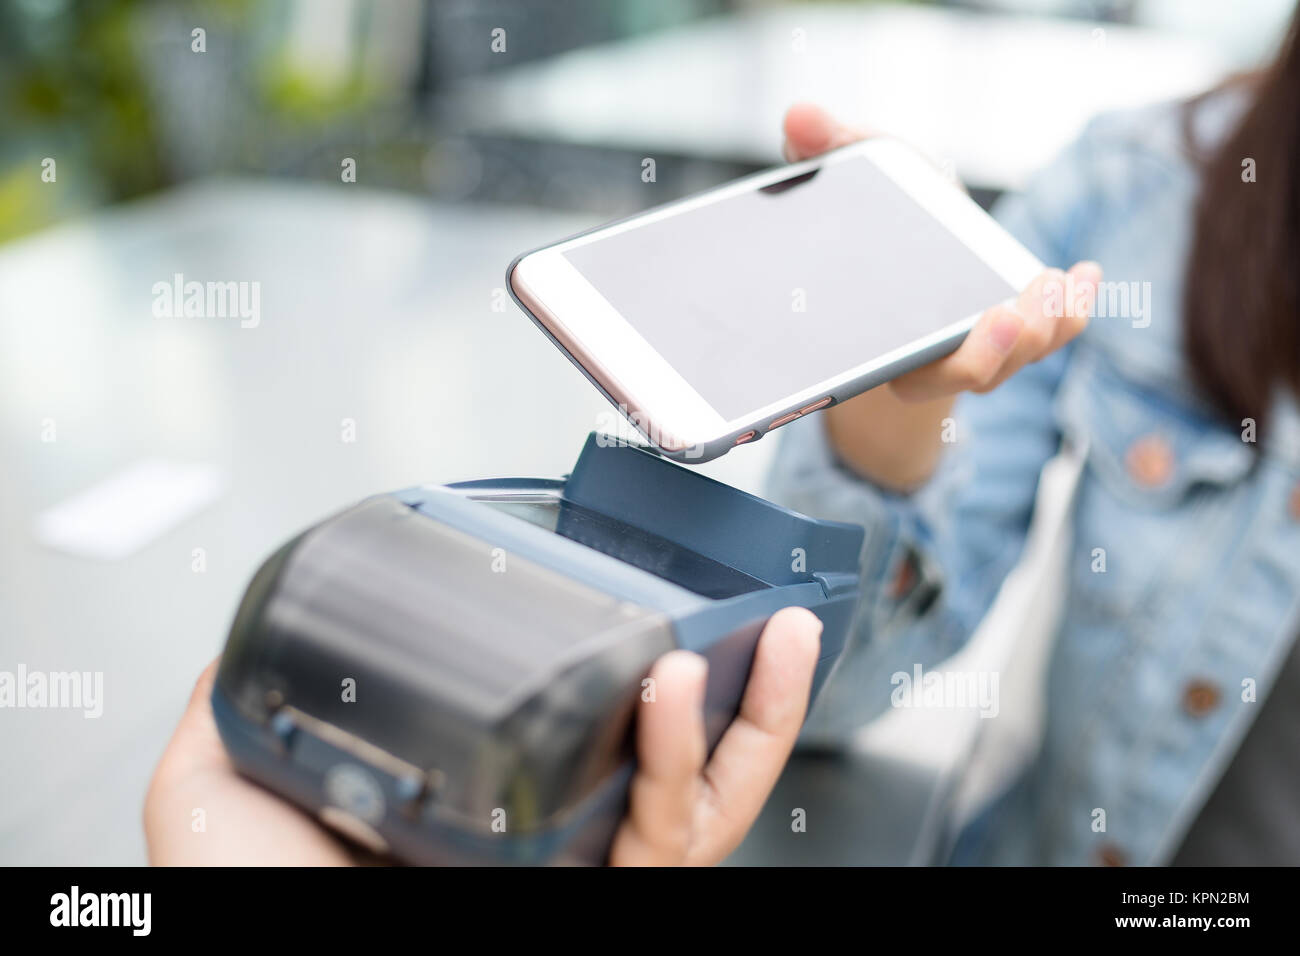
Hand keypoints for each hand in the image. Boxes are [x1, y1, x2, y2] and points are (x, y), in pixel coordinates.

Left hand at [144, 607, 822, 865]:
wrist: (261, 930)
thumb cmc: (247, 897)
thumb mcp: (224, 786)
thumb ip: (238, 707)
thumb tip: (254, 648)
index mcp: (492, 815)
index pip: (591, 741)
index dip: (643, 679)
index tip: (657, 607)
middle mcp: (550, 849)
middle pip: (682, 769)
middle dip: (750, 697)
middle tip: (777, 624)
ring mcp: (578, 880)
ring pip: (705, 805)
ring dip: (756, 718)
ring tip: (775, 638)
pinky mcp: (597, 902)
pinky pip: (661, 837)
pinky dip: (679, 757)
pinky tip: (675, 687)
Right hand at [782, 103, 1100, 487]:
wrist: (913, 241)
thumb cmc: (883, 210)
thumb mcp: (858, 172)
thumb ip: (829, 147)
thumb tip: (798, 116)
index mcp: (877, 337)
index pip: (899, 367)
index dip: (930, 364)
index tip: (960, 332)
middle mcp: (926, 356)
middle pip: (964, 375)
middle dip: (990, 351)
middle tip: (1011, 314)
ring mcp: (974, 350)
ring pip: (1011, 360)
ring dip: (1041, 327)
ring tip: (1053, 283)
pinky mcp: (1016, 335)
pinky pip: (1049, 336)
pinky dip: (1073, 310)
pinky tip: (1086, 274)